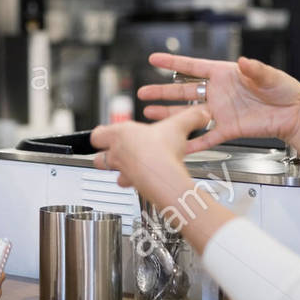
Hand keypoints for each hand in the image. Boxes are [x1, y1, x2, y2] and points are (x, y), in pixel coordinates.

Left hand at [89, 107, 211, 210]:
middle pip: (98, 157)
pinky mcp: (132, 185)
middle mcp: (117, 153)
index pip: (97, 135)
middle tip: (116, 153)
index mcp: (120, 134)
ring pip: (111, 173)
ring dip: (118, 171)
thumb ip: (190, 118)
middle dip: (105, 156)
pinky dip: (134, 183)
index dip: (101, 135)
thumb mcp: (178, 126)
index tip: (107, 134)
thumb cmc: (162, 149)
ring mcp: (123, 171)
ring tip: (128, 169)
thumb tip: (202, 114)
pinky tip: (143, 181)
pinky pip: (128, 184)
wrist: (162, 175)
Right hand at [137, 53, 299, 153]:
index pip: (193, 68)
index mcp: (225, 75)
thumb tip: (244, 62)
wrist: (295, 114)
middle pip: (184, 91)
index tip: (154, 59)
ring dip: (169, 114)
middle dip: (162, 91)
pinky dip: (192, 141)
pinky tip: (178, 144)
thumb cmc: (284, 90)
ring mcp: (221, 111)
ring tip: (150, 115)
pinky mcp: (228, 129)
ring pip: (189, 114)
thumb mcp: (269, 75)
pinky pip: (206, 136)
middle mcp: (219, 92)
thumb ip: (254, 70)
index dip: (173, 63)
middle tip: (143, 92)